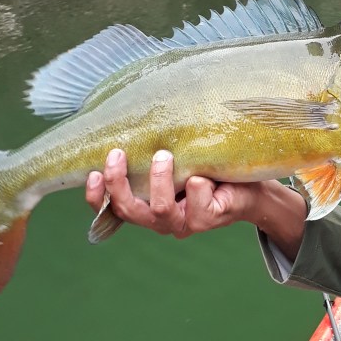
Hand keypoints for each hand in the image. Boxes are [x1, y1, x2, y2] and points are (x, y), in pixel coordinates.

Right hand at [85, 148, 263, 237]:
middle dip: (119, 182)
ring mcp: (183, 223)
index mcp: (145, 206)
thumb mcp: (175, 157)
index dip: (96, 196)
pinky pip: (196, 207)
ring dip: (159, 180)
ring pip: (160, 210)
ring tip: (165, 155)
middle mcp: (159, 219)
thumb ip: (150, 150)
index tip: (92, 172)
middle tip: (118, 153)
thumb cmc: (205, 166)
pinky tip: (203, 174)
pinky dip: (197, 186)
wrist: (248, 184)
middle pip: (128, 211)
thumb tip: (125, 117)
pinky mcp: (207, 221)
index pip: (111, 208)